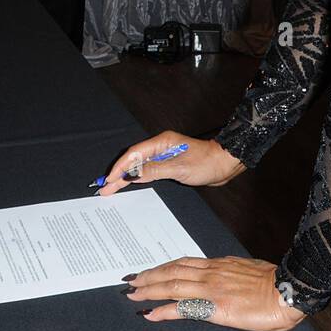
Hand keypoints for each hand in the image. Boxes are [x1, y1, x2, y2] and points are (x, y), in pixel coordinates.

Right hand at [96, 131, 244, 195]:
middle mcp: (161, 147)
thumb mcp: (179, 168)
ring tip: (112, 188)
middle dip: (119, 173)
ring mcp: (165, 155)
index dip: (120, 167)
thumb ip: (154, 170)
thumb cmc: (207, 163)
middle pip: (134, 160)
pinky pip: (149, 170)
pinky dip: (138, 178)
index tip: (110, 180)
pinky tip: (130, 184)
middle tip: (105, 188)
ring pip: (140, 166)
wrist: (225, 164)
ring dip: (126, 176)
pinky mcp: (170, 164)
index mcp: (162, 142)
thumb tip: (132, 174)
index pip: (134, 154)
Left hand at [125, 256, 307, 330]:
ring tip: (133, 293)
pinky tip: (150, 313)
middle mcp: (210, 273)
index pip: (183, 263)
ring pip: (171, 285)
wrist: (287, 290)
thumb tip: (224, 275)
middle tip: (131, 280)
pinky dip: (163, 310)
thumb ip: (231, 271)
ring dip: (149, 289)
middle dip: (149, 276)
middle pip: (171, 271)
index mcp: (218, 264)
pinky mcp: (214, 306)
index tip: (149, 270)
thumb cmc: (274, 283)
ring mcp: (211, 288)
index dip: (163, 267)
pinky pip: (183, 307)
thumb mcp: (247, 270)